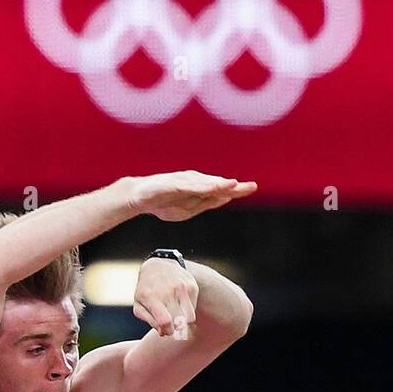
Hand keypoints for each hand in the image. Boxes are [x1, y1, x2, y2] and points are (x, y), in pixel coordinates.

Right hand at [127, 171, 256, 221]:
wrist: (139, 197)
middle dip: (234, 186)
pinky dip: (200, 186)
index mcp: (199, 190)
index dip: (237, 189)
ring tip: (235, 186)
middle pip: (217, 184)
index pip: (221, 190)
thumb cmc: (164, 203)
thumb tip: (225, 198)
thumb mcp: (188, 209)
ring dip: (220, 184)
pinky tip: (211, 187)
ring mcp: (183, 182)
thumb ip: (205, 203)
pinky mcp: (172, 184)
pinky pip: (188, 186)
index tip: (253, 187)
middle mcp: (194, 182)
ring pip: (205, 184)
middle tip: (252, 186)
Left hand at [133, 259, 198, 338]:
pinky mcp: (192, 287)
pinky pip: (193, 309)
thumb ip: (149, 320)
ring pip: (189, 318)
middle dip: (175, 329)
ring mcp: (181, 288)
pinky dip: (187, 312)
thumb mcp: (139, 305)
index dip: (168, 331)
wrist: (159, 266)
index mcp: (151, 297)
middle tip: (171, 326)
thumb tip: (163, 332)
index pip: (165, 321)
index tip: (166, 331)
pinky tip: (179, 306)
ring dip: (184, 323)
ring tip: (176, 318)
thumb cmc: (147, 290)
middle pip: (179, 322)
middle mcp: (168, 291)